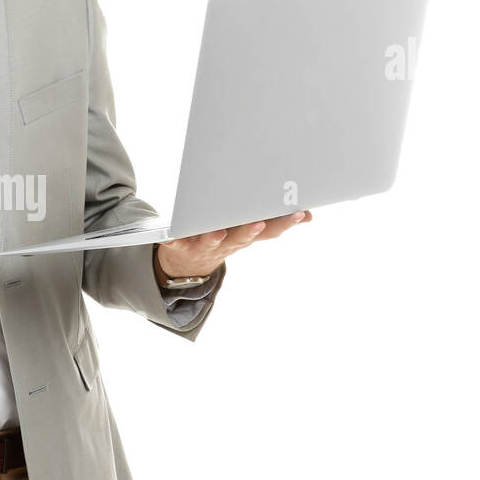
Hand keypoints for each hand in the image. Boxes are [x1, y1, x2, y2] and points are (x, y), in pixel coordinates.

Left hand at [155, 210, 312, 279]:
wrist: (187, 267)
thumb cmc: (223, 239)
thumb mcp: (249, 233)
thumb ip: (275, 222)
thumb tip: (308, 215)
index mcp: (245, 236)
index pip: (270, 231)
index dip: (285, 223)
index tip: (299, 213)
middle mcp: (227, 243)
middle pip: (241, 238)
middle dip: (250, 231)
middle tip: (259, 222)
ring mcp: (204, 246)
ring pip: (211, 241)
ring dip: (215, 237)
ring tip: (217, 232)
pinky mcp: (180, 246)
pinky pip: (176, 242)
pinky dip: (173, 240)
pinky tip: (170, 236)